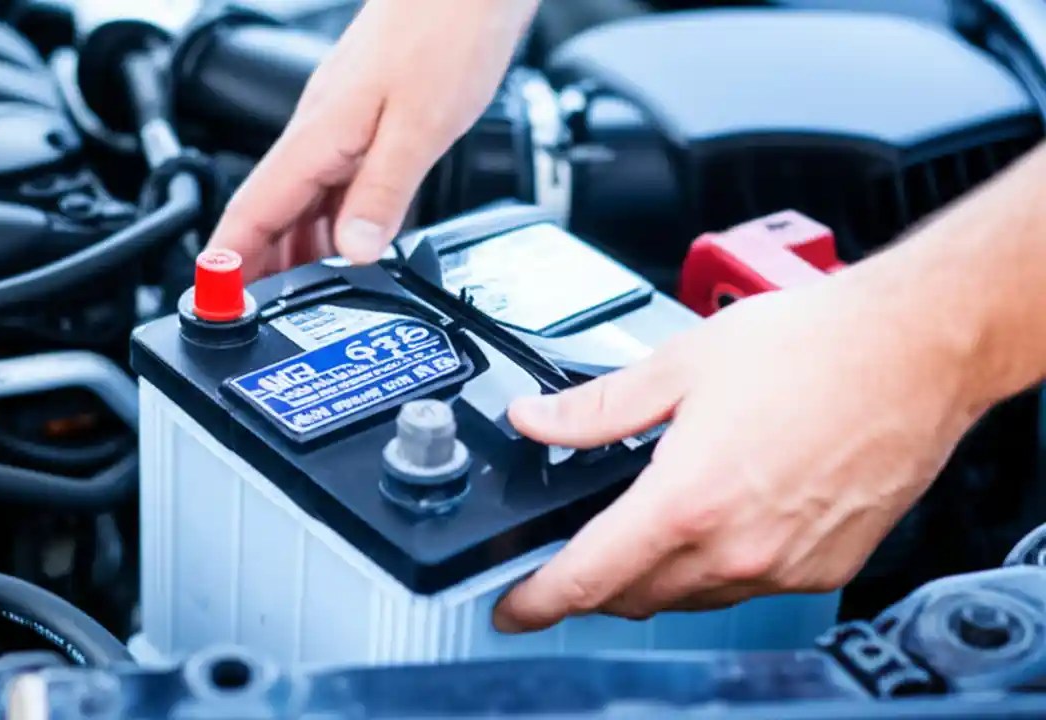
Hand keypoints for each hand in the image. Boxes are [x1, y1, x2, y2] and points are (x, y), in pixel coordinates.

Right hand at [205, 0, 539, 279]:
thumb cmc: (446, 33)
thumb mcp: (418, 128)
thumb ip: (382, 194)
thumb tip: (352, 251)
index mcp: (318, 134)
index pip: (254, 209)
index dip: (229, 259)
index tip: (210, 300)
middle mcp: (321, 130)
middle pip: (274, 211)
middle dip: (262, 266)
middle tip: (260, 316)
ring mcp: (342, 123)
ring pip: (307, 199)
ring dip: (301, 247)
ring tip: (307, 294)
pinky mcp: (370, 118)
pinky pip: (337, 182)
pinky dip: (336, 220)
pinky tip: (353, 241)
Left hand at [491, 271, 993, 631]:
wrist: (915, 349)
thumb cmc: (812, 348)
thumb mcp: (681, 365)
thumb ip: (596, 408)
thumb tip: (536, 420)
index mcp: (688, 500)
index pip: (588, 577)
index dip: (537, 600)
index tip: (511, 609)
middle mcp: (736, 548)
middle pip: (633, 595)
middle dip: (593, 581)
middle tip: (580, 546)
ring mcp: (783, 566)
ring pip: (688, 597)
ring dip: (654, 574)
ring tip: (654, 519)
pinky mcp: (823, 569)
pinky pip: (745, 588)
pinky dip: (714, 567)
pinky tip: (718, 518)